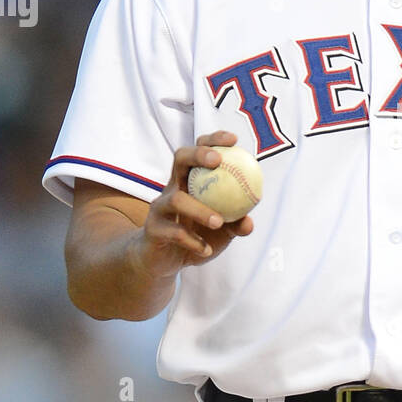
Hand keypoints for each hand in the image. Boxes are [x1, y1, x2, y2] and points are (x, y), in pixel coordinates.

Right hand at [135, 131, 254, 279]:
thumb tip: (250, 222)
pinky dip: (192, 241)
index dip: (213, 140)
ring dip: (199, 209)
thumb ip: (236, 224)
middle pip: (180, 158)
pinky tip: (205, 250)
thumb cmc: (196, 237)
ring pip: (176, 199)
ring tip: (218, 222)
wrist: (163, 261)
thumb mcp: (222, 232)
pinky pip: (173, 232)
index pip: (199, 150)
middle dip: (198, 153)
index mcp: (191, 181)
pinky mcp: (152, 228)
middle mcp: (173, 187)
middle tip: (218, 161)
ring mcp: (160, 206)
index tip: (233, 140)